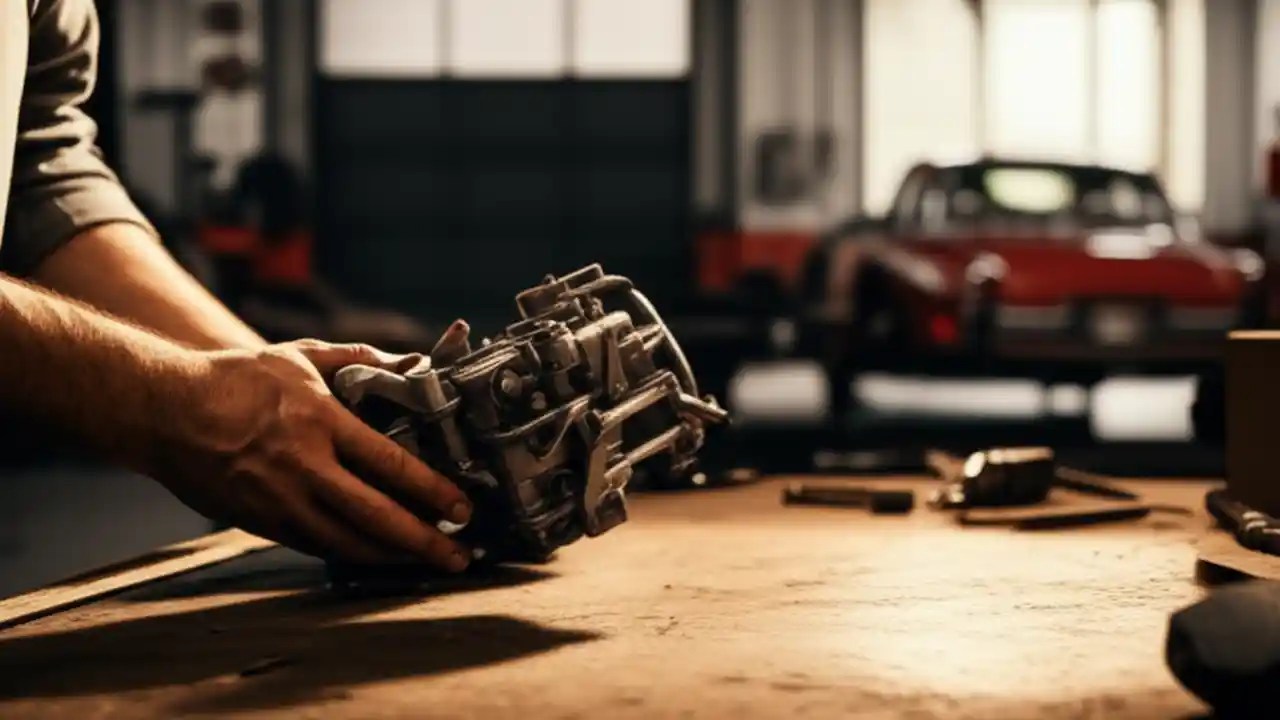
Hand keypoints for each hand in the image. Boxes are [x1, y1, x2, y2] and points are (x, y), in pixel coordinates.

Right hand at [151, 339, 472, 570]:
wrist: (165, 411)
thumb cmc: (236, 380)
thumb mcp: (301, 356)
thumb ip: (360, 359)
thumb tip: (413, 363)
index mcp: (319, 421)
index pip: (389, 464)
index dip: (432, 491)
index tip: (463, 508)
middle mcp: (302, 466)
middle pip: (375, 516)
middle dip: (424, 541)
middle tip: (459, 555)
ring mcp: (279, 500)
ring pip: (347, 542)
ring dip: (393, 557)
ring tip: (428, 562)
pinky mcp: (261, 522)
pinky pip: (317, 546)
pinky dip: (353, 554)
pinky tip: (379, 556)